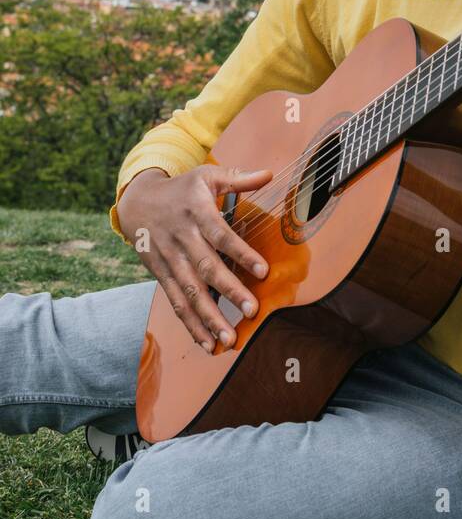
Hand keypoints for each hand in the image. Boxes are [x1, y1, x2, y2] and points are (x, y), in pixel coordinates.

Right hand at [116, 164, 273, 350]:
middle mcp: (181, 238)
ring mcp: (169, 259)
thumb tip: (269, 173)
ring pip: (189, 292)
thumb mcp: (206, 176)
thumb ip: (238, 178)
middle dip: (229, 292)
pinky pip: (176, 303)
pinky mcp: (161, 275)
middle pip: (206, 268)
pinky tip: (208, 344)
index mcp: (196, 212)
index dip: (241, 253)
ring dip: (209, 318)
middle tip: (252, 311)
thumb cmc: (181, 189)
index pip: (220, 235)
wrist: (136, 201)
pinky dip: (191, 325)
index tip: (263, 271)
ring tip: (229, 340)